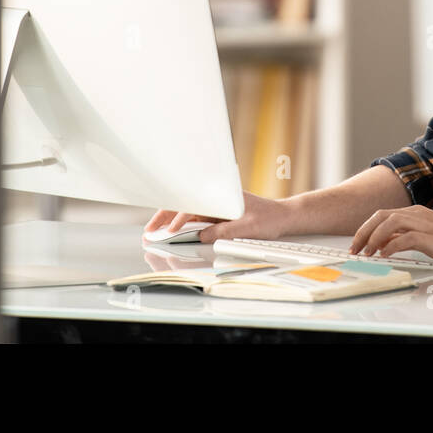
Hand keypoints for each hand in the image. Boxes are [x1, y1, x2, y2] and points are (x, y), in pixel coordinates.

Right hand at [142, 191, 293, 244]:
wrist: (283, 216)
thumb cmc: (269, 218)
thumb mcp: (246, 228)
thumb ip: (222, 232)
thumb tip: (201, 236)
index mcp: (222, 197)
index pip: (194, 206)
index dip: (179, 219)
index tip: (168, 230)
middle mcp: (217, 199)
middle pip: (185, 205)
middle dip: (164, 216)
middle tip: (149, 229)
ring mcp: (216, 206)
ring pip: (187, 211)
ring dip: (170, 220)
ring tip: (154, 230)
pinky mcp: (218, 214)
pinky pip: (195, 217)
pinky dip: (181, 224)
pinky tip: (171, 230)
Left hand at [348, 204, 432, 267]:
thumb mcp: (429, 238)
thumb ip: (408, 237)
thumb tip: (386, 246)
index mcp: (416, 213)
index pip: (382, 215)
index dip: (365, 229)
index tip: (356, 244)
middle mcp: (419, 215)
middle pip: (381, 216)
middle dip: (363, 232)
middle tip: (354, 250)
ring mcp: (426, 225)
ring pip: (390, 223)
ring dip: (374, 238)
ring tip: (367, 254)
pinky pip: (406, 238)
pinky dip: (392, 245)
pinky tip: (385, 255)